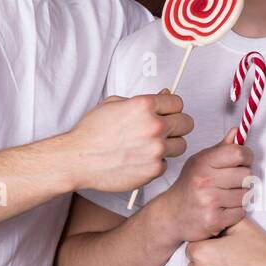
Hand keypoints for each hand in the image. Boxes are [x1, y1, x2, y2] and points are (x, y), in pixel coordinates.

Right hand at [63, 92, 192, 192]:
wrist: (78, 159)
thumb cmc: (92, 132)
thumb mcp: (113, 104)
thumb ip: (143, 101)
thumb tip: (164, 95)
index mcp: (144, 105)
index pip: (177, 102)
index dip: (171, 107)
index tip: (167, 112)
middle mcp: (154, 126)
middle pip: (187, 123)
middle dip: (177, 124)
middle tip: (165, 128)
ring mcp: (155, 150)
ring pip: (181, 145)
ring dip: (170, 144)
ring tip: (150, 145)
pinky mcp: (153, 170)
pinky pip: (165, 163)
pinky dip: (155, 162)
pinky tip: (139, 159)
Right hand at [157, 127, 251, 241]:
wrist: (171, 214)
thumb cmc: (188, 187)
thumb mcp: (200, 162)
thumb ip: (221, 148)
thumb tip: (237, 131)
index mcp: (203, 162)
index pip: (238, 153)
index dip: (246, 156)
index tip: (243, 160)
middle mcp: (205, 180)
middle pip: (247, 174)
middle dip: (243, 178)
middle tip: (232, 181)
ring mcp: (210, 201)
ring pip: (246, 194)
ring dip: (240, 196)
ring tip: (226, 196)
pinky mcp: (215, 219)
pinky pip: (241, 211)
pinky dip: (236, 211)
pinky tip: (223, 208)